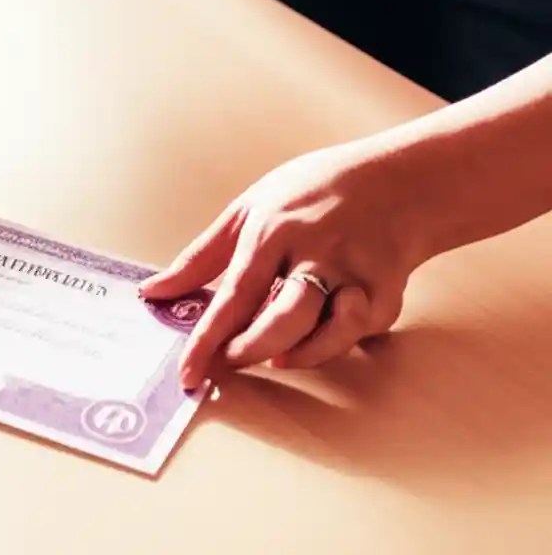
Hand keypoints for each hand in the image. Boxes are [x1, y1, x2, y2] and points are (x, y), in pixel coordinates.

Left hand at [139, 145, 434, 388]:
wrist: (402, 179)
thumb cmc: (315, 192)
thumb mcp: (249, 208)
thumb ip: (201, 256)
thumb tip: (153, 292)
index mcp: (272, 230)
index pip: (233, 297)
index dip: (208, 341)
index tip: (188, 375)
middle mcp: (315, 253)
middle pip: (283, 319)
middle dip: (251, 351)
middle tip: (231, 362)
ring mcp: (356, 273)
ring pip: (327, 332)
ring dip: (295, 355)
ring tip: (274, 356)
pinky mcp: (387, 292)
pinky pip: (357, 333)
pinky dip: (334, 343)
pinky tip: (317, 336)